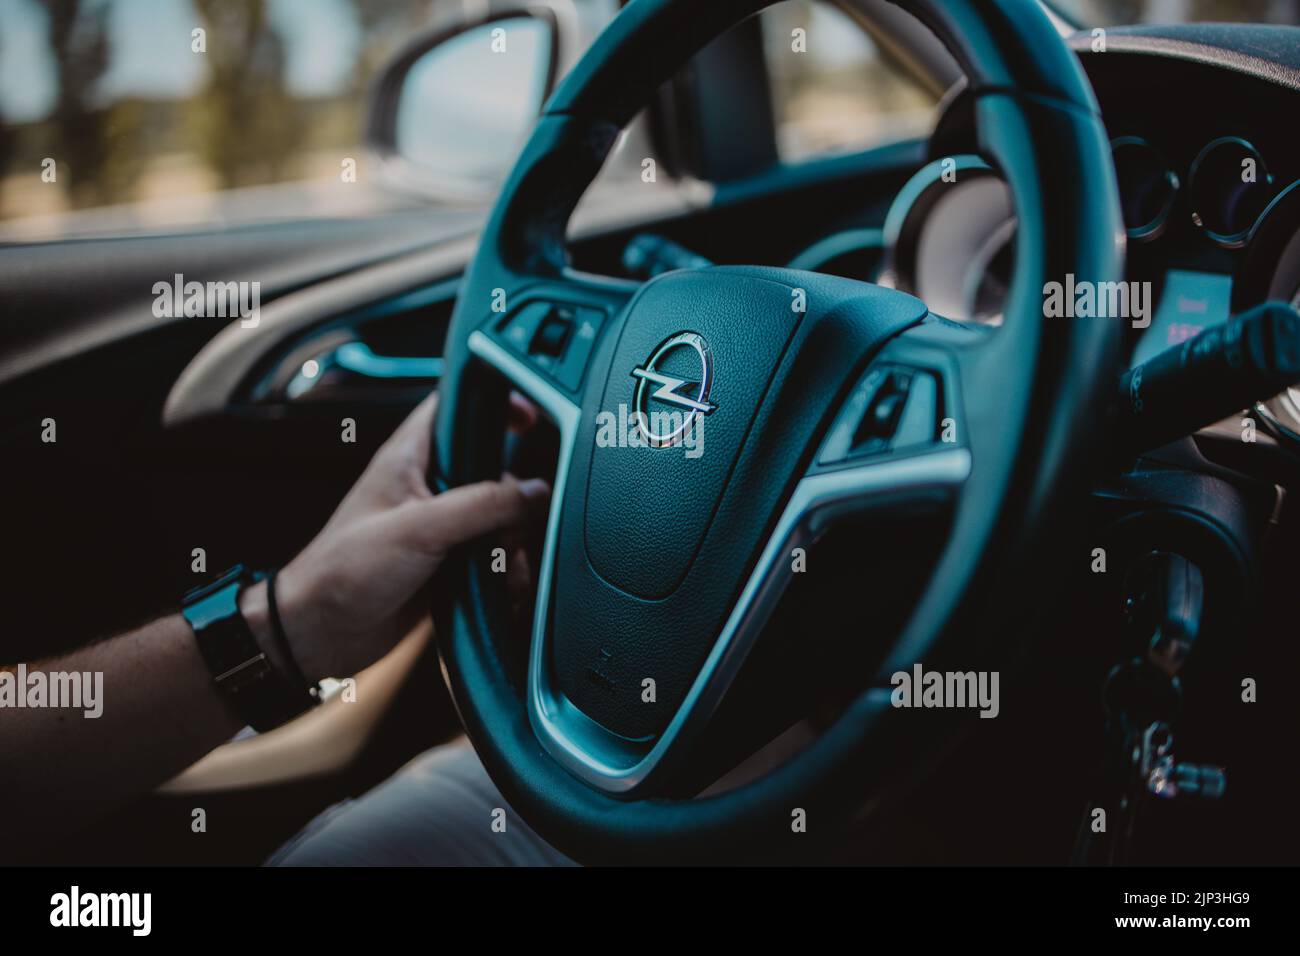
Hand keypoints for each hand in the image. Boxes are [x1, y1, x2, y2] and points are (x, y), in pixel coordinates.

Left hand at [240, 392, 548, 682]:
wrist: (321, 633)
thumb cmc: (342, 571)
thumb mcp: (418, 528)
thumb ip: (482, 505)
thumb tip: (534, 492)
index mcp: (411, 458)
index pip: (458, 407)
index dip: (495, 402)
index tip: (531, 416)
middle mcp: (428, 487)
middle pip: (495, 470)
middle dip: (514, 499)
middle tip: (508, 523)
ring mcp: (440, 526)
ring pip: (500, 518)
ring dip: (512, 543)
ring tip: (498, 565)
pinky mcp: (448, 562)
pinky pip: (493, 556)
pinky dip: (504, 571)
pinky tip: (498, 587)